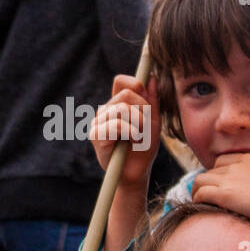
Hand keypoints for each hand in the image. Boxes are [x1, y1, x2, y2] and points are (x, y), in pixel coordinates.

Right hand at [89, 74, 160, 188]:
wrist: (136, 173)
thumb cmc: (144, 149)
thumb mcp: (154, 123)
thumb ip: (153, 101)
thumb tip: (153, 77)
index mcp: (117, 105)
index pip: (120, 81)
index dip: (134, 83)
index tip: (146, 94)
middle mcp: (105, 111)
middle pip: (126, 94)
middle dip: (143, 108)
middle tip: (146, 126)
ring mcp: (98, 122)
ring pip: (122, 108)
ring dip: (139, 123)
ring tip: (140, 137)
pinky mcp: (95, 135)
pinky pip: (116, 124)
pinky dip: (131, 132)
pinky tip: (132, 141)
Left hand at [192, 106, 249, 236]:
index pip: (225, 160)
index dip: (224, 171)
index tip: (229, 184)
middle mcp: (236, 166)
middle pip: (212, 170)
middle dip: (212, 181)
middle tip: (217, 196)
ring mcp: (228, 180)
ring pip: (200, 180)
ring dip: (200, 190)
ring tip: (207, 203)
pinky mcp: (224, 196)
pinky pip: (199, 193)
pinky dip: (198, 199)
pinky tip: (206, 207)